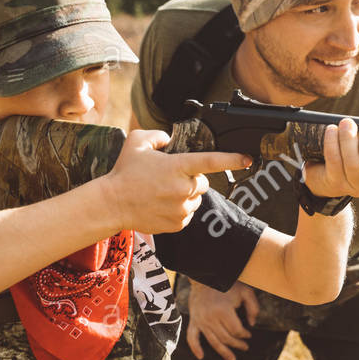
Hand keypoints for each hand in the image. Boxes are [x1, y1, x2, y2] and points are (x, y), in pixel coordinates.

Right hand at [102, 130, 250, 232]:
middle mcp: (183, 189)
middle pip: (203, 183)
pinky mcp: (178, 224)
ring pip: (195, 199)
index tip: (247, 158)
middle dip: (192, 179)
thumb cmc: (124, 172)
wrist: (111, 204)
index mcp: (177, 167)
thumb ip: (157, 135)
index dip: (232, 159)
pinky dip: (179, 210)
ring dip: (185, 195)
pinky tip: (160, 205)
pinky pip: (187, 215)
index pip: (211, 161)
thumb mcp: (137, 142)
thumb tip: (169, 139)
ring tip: (162, 192)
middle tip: (171, 178)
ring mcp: (181, 209)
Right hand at [186, 281, 260, 359]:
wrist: (205, 277)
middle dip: (237, 344)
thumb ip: (253, 307)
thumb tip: (252, 324)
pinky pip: (192, 337)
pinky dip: (195, 348)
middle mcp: (211, 318)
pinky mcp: (194, 321)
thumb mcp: (245, 292)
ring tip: (232, 359)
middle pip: (226, 338)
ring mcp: (201, 320)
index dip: (244, 335)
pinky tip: (201, 357)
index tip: (249, 335)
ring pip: (213, 341)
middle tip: (245, 347)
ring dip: (223, 351)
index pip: (236, 330)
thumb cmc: (227, 284)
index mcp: (224, 310)